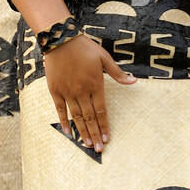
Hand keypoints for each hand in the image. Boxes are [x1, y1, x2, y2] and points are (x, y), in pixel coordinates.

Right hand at [44, 34, 134, 152]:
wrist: (60, 40)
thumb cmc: (84, 47)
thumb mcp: (104, 57)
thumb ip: (117, 73)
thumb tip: (133, 81)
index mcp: (95, 85)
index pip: (101, 111)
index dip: (104, 126)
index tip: (107, 138)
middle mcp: (82, 92)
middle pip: (90, 118)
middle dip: (95, 134)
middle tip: (99, 149)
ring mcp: (68, 93)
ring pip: (77, 117)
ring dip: (82, 132)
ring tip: (87, 144)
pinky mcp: (55, 91)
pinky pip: (60, 110)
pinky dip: (64, 122)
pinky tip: (68, 133)